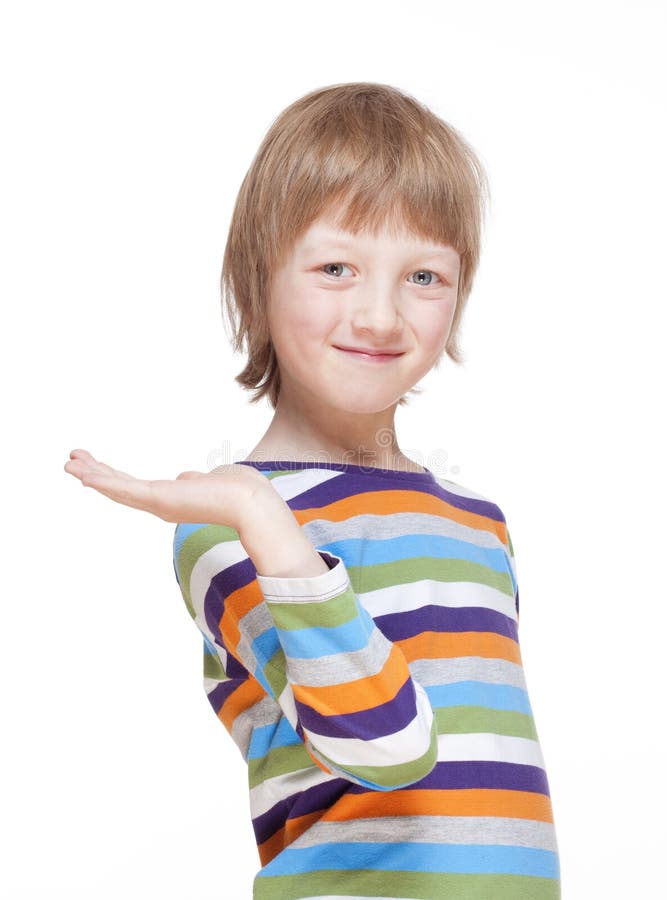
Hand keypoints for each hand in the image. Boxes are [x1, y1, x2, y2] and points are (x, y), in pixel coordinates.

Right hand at [63, 448, 273, 529]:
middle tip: (70, 461)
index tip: (93, 466)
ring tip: (68, 464)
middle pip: (119, 488)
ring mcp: (158, 504)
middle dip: (94, 474)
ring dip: (91, 476)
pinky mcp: (160, 499)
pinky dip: (103, 482)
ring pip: (116, 489)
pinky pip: (125, 490)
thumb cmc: (236, 490)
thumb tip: (184, 477)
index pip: (133, 487)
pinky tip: (85, 474)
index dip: (111, 477)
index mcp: (169, 500)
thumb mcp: (206, 481)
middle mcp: (160, 505)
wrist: (250, 501)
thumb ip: (190, 481)